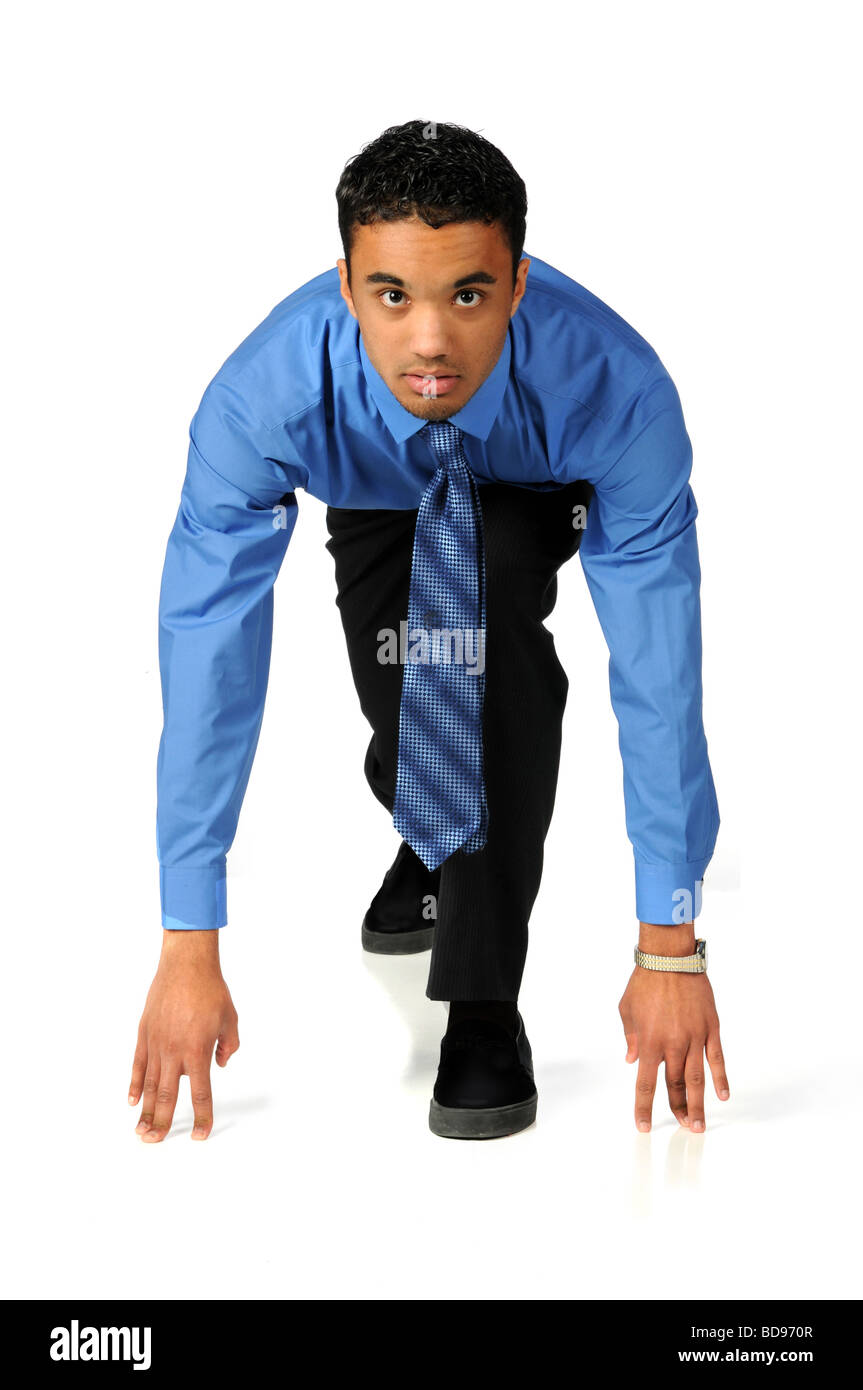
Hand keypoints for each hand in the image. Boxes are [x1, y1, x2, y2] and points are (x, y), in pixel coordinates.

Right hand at [128, 929, 239, 1141]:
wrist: (186, 965)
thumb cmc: (210, 990)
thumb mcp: (231, 1020)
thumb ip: (229, 1046)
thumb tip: (219, 1063)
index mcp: (198, 1051)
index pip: (201, 1093)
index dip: (202, 1116)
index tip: (200, 1135)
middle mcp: (174, 1051)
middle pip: (168, 1096)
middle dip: (163, 1122)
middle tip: (155, 1142)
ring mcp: (156, 1043)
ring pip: (150, 1084)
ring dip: (146, 1110)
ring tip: (141, 1131)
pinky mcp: (144, 1033)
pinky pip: (138, 1065)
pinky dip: (136, 1084)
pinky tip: (133, 1101)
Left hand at [618, 922, 728, 1132]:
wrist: (669, 959)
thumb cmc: (644, 983)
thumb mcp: (626, 1010)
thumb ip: (631, 1038)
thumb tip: (633, 1060)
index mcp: (649, 1042)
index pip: (646, 1084)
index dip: (644, 1108)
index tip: (644, 1126)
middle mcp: (673, 1044)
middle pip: (675, 1086)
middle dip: (678, 1109)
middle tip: (684, 1127)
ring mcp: (694, 1037)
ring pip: (697, 1078)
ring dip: (699, 1103)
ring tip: (700, 1124)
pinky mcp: (710, 1027)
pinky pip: (717, 1058)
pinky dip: (720, 1078)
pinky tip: (723, 1095)